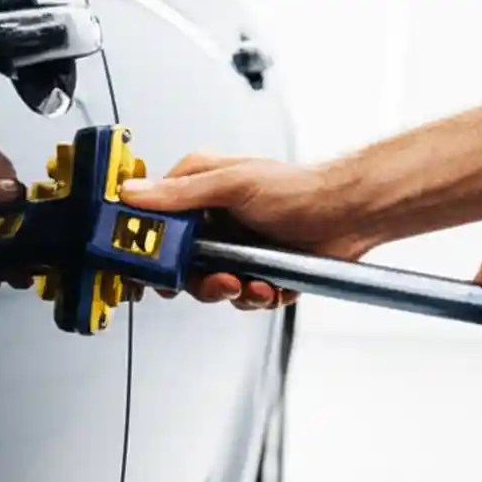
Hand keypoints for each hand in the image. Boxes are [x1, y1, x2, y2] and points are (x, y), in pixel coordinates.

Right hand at [120, 154, 372, 308]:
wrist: (347, 216)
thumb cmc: (298, 188)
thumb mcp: (233, 183)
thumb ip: (180, 193)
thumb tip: (133, 193)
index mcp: (198, 191)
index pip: (154, 223)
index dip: (148, 250)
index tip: (149, 268)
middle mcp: (211, 221)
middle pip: (178, 265)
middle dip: (197, 281)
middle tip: (218, 279)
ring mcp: (232, 249)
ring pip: (208, 286)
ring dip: (230, 291)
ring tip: (250, 283)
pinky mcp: (254, 272)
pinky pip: (240, 297)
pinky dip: (255, 297)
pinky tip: (269, 286)